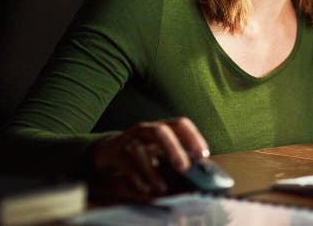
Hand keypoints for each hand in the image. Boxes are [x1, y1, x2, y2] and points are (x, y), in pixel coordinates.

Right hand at [89, 117, 209, 201]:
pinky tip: (145, 188)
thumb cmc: (143, 152)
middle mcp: (146, 130)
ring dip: (151, 170)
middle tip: (183, 167)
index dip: (193, 137)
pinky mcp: (115, 152)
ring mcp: (129, 140)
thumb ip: (177, 159)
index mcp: (162, 128)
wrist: (109, 152)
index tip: (203, 155)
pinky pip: (125, 163)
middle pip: (160, 131)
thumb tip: (199, 174)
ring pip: (139, 149)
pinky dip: (136, 177)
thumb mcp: (161, 152)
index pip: (180, 124)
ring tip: (162, 187)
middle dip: (172, 148)